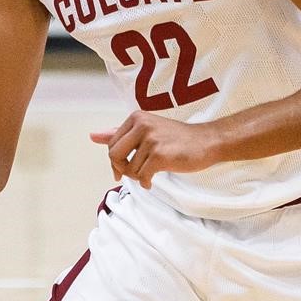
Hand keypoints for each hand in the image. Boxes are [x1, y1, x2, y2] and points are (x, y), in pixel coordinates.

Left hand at [90, 112, 224, 185]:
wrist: (207, 141)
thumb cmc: (177, 139)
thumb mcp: (147, 131)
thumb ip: (119, 134)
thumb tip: (92, 136)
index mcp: (136, 118)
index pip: (111, 144)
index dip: (115, 161)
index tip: (122, 170)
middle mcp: (142, 125)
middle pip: (114, 156)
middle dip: (122, 169)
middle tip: (135, 174)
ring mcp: (151, 140)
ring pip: (129, 169)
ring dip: (138, 177)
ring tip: (150, 174)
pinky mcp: (160, 155)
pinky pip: (142, 177)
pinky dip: (146, 183)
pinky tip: (152, 181)